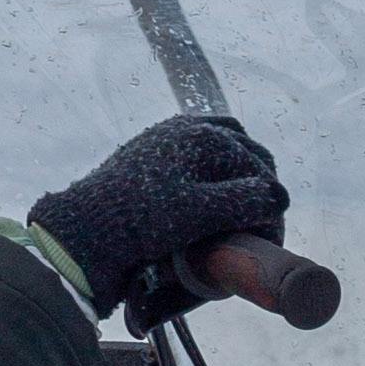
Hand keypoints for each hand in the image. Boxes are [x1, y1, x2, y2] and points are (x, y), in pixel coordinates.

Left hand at [31, 111, 289, 322]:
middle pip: (246, 152)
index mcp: (206, 138)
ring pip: (225, 145)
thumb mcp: (200, 214)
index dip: (269, 205)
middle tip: (258, 222)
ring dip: (239, 172)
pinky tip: (211, 194)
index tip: (268, 238)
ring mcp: (170, 135)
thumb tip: (279, 196)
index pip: (259, 169)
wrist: (86, 229)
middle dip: (258, 185)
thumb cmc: (142, 222)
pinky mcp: (154, 149)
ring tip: (239, 208)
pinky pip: (199, 151)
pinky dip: (214, 168)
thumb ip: (244, 201)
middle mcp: (190, 127)